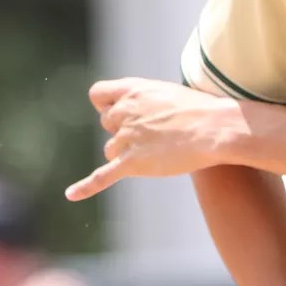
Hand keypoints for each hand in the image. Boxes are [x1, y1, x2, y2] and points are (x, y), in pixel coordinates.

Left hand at [66, 78, 243, 201]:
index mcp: (132, 90)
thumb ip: (147, 100)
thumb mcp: (169, 93)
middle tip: (156, 135)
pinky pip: (103, 175)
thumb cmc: (202, 110)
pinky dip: (86, 186)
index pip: (98, 94)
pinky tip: (70, 195)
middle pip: (108, 125)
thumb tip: (142, 114)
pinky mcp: (132, 163)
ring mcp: (126, 138)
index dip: (107, 104)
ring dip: (127, 153)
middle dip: (125, 131)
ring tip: (159, 152)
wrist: (215, 129)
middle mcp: (124, 112)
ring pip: (111, 150)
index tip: (120, 111)